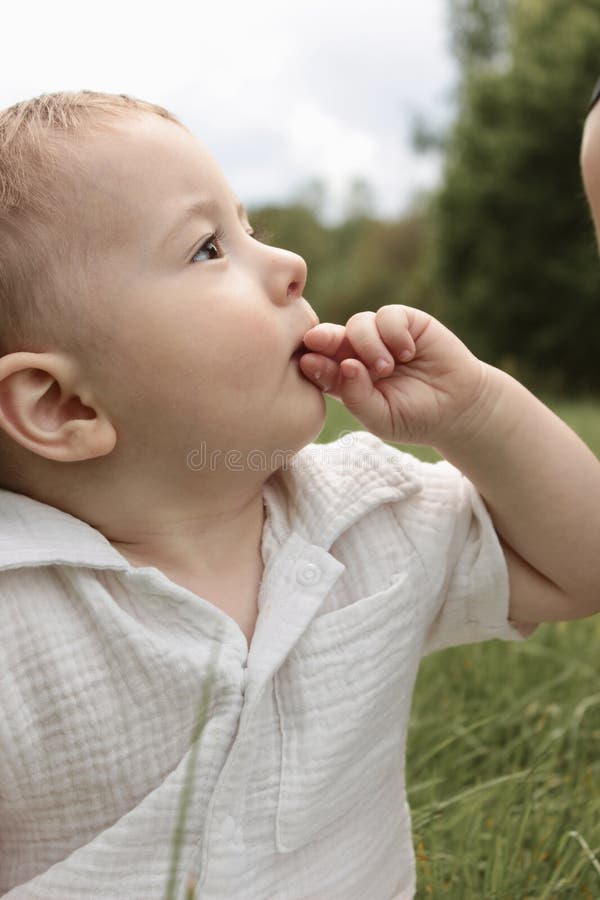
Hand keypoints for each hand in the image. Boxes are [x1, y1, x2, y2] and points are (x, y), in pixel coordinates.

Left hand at [299, 305, 487, 446]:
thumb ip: (358, 397)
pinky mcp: (406, 323)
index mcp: (345, 379)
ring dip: (368, 345)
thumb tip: (345, 366)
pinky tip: (407, 353)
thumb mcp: (382, 418)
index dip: (313, 362)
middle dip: (324, 338)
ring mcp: (381, 337)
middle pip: (332, 338)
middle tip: (318, 341)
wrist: (458, 408)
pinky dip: (393, 332)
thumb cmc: (415, 418)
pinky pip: (388, 315)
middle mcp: (359, 354)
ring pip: (358, 324)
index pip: (321, 366)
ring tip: (387, 368)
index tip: (308, 363)